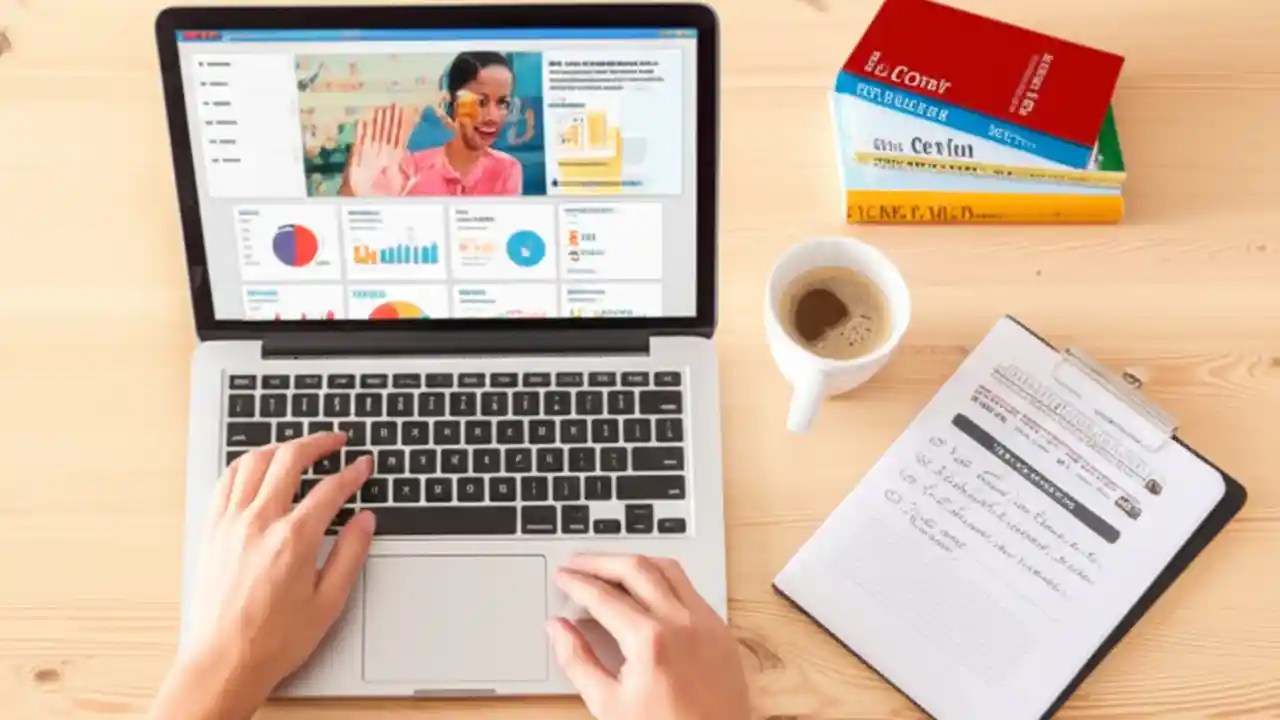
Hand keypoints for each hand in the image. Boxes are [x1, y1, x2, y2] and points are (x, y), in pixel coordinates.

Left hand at [149, 433, 374, 719]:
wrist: (224, 662)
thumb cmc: (273, 640)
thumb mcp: (328, 602)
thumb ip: (350, 554)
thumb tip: (364, 521)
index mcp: (292, 540)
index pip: (330, 489)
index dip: (353, 472)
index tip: (363, 466)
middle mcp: (258, 523)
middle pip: (289, 458)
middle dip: (318, 442)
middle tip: (336, 441)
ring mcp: (230, 523)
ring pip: (253, 461)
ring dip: (280, 446)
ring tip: (299, 447)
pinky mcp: (211, 530)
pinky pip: (227, 480)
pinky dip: (247, 465)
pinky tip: (258, 468)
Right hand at [343, 104, 413, 195]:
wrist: (370, 202)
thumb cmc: (387, 194)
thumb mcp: (405, 183)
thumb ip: (413, 172)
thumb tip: (425, 165)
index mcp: (396, 156)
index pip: (400, 136)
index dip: (403, 123)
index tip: (407, 110)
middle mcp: (383, 152)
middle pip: (387, 131)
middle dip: (390, 118)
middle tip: (393, 103)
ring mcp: (370, 153)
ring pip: (374, 133)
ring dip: (376, 122)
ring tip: (379, 108)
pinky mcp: (358, 158)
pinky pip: (359, 143)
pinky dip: (361, 133)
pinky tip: (362, 122)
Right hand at [549, 555, 752, 719]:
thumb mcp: (608, 705)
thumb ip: (578, 661)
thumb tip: (558, 629)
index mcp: (651, 640)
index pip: (604, 596)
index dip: (577, 583)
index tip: (563, 577)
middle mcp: (682, 622)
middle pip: (636, 568)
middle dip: (601, 561)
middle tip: (578, 563)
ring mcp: (706, 622)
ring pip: (667, 568)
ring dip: (634, 562)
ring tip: (609, 567)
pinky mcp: (720, 629)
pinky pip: (689, 587)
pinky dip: (663, 577)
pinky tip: (647, 587)